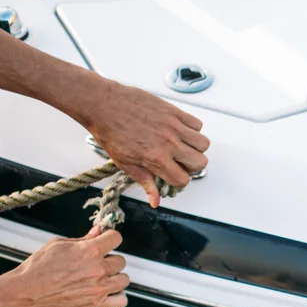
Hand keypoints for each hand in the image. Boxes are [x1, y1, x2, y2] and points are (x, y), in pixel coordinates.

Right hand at [0, 227, 129, 306]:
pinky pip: (122, 301)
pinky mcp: (97, 305)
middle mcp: (98, 269)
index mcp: (89, 251)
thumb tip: (98, 231)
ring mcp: (99, 288)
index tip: (105, 242)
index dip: (110, 239)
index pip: (116, 238)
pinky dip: (117, 297)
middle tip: (95, 265)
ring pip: (124, 280)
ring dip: (114, 278)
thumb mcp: (58, 245)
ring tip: (100, 280)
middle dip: (110, 260)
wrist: (26, 293)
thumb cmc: (38, 268)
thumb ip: (83, 239)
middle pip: (121, 261)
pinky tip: (106, 294)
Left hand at [79, 79, 210, 207]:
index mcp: (156, 159)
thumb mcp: (125, 163)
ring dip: (195, 148)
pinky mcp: (173, 111)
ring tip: (182, 146)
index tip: (173, 176)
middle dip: (192, 166)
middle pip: (200, 163)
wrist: (103, 106)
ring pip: (203, 143)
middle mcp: (169, 143)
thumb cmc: (110, 133)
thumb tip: (155, 201)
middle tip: (180, 162)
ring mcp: (173, 126)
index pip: (183, 180)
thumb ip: (145, 182)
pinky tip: (179, 131)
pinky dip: (192, 129)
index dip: (179, 181)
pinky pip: (197, 124)